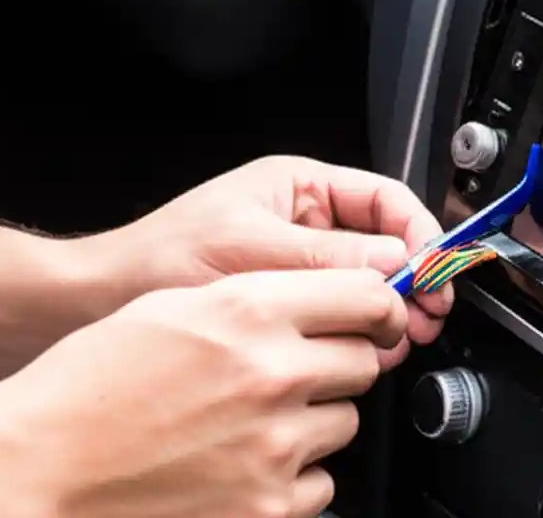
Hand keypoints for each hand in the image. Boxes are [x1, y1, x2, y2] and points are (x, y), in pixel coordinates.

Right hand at [0, 269, 406, 517]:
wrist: (39, 468)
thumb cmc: (89, 386)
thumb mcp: (173, 306)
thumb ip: (256, 300)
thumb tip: (319, 300)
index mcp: (249, 310)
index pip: (365, 295)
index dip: (375, 304)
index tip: (373, 314)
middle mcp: (273, 373)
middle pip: (362, 361)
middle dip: (336, 364)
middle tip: (289, 373)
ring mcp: (277, 446)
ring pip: (345, 423)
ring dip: (314, 421)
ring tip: (249, 424)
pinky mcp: (272, 507)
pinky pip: (323, 484)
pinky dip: (295, 476)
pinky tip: (242, 465)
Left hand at [76, 156, 450, 367]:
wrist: (107, 300)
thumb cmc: (162, 258)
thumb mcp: (253, 250)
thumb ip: (329, 258)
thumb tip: (395, 264)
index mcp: (302, 188)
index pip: (386, 201)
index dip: (420, 235)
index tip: (434, 275)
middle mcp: (308, 222)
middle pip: (387, 246)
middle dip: (411, 283)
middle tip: (423, 318)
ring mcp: (301, 265)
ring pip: (368, 286)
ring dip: (386, 314)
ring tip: (391, 342)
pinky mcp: (290, 305)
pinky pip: (340, 315)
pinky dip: (357, 335)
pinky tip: (358, 353)